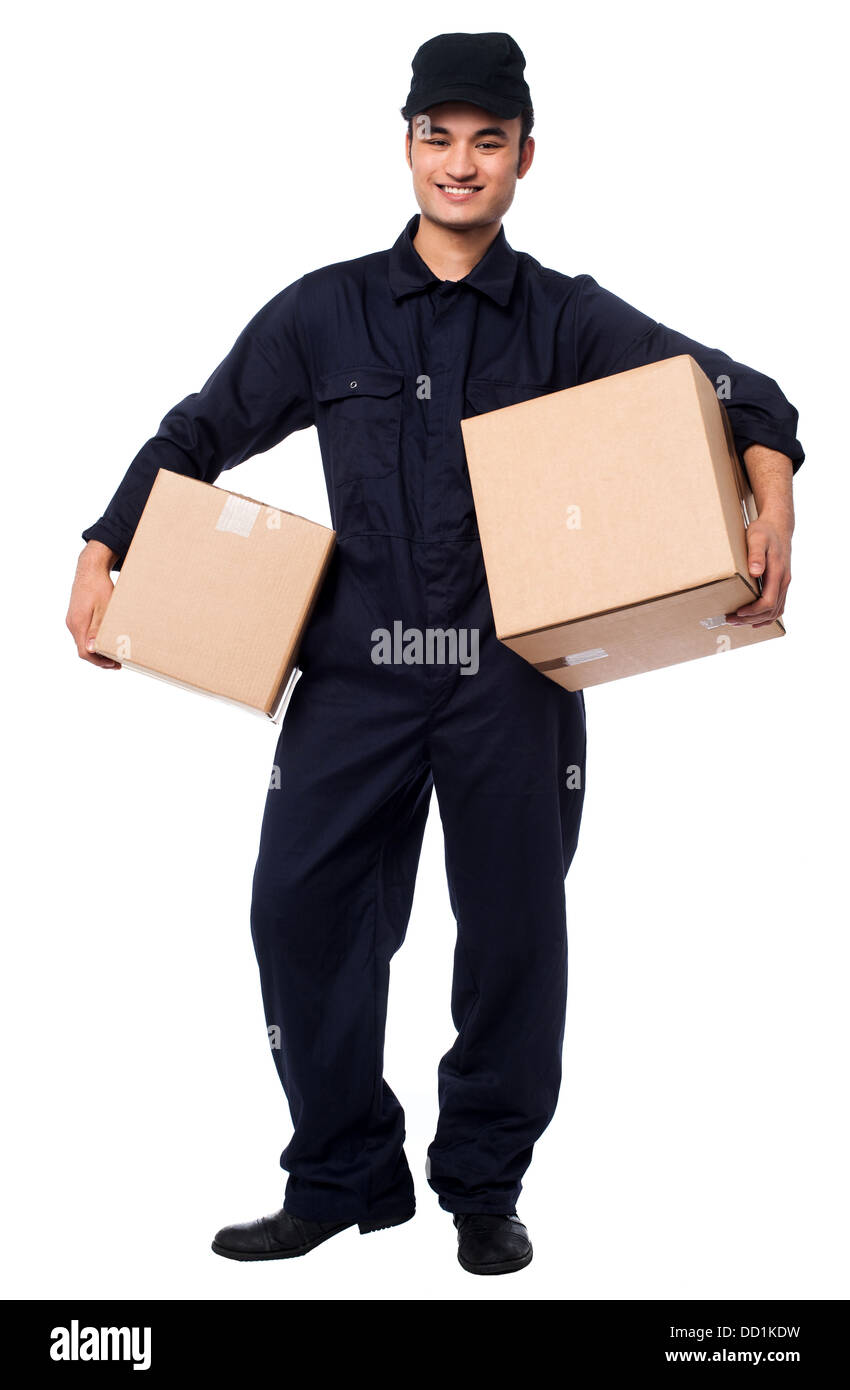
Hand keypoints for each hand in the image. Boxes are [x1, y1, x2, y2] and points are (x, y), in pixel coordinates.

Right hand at [66, 542, 121, 667]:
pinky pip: (83, 634)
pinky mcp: (75, 616)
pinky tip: (105, 640)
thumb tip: (91, 649)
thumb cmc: (100, 587)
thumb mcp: (104, 608)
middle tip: (117, 663)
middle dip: (99, 659)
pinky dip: (93, 641)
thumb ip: (97, 629)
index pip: (84, 652)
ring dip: (96, 651)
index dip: (98, 662)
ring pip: (82, 642)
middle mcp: (72, 624)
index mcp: (78, 623)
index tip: (114, 664)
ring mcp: (72, 620)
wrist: (89, 569)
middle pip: (83, 650)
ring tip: (113, 654)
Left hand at [726, 507, 792, 627]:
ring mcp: (784, 582)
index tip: (737, 613)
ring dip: (757, 620)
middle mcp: (783, 580)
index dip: (753, 611)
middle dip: (750, 618)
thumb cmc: (765, 531)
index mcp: (778, 572)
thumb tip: (755, 572)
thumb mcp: (757, 538)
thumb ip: (756, 555)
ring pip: (775, 611)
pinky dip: (767, 616)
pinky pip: (778, 605)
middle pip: (771, 610)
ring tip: (737, 621)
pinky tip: (754, 620)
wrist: (778, 525)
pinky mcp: (781, 582)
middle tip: (730, 620)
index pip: (768, 602)